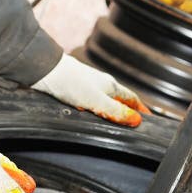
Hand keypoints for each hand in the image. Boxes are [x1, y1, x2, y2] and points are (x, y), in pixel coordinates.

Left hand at [32, 54, 149, 126]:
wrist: (45, 71)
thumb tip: (136, 120)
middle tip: (133, 121)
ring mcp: (89, 85)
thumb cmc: (70, 83)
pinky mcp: (76, 89)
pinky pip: (93, 100)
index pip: (131, 99)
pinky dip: (98, 108)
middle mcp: (102, 84)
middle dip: (127, 109)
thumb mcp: (96, 101)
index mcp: (111, 86)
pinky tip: (92, 114)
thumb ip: (114, 111)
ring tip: (115, 121)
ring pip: (106, 99)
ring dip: (112, 109)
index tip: (146, 118)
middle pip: (120, 98)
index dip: (140, 109)